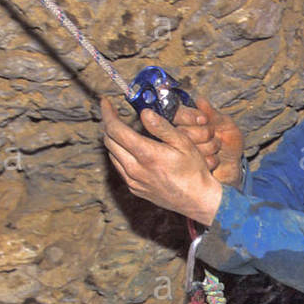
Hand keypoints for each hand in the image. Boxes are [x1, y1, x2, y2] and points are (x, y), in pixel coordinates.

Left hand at [101, 96, 223, 222]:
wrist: (197, 200)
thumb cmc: (193, 171)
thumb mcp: (183, 143)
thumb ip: (161, 127)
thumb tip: (144, 112)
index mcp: (146, 154)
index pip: (115, 129)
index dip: (108, 113)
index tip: (106, 103)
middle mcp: (135, 169)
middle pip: (109, 141)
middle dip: (108, 124)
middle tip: (114, 115)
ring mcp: (133, 181)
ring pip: (112, 155)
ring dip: (113, 140)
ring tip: (121, 130)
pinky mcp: (135, 189)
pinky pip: (120, 168)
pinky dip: (120, 155)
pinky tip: (130, 150)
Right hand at [172, 96, 244, 185]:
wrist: (233, 168)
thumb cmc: (230, 144)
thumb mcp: (227, 126)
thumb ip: (213, 114)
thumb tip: (200, 101)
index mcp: (186, 121)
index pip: (177, 113)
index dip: (190, 116)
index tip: (204, 120)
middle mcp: (180, 135)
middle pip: (182, 131)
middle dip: (203, 133)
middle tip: (213, 135)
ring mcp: (181, 152)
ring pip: (187, 147)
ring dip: (208, 147)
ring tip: (216, 148)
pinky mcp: (185, 168)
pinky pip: (193, 162)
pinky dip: (208, 160)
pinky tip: (214, 160)